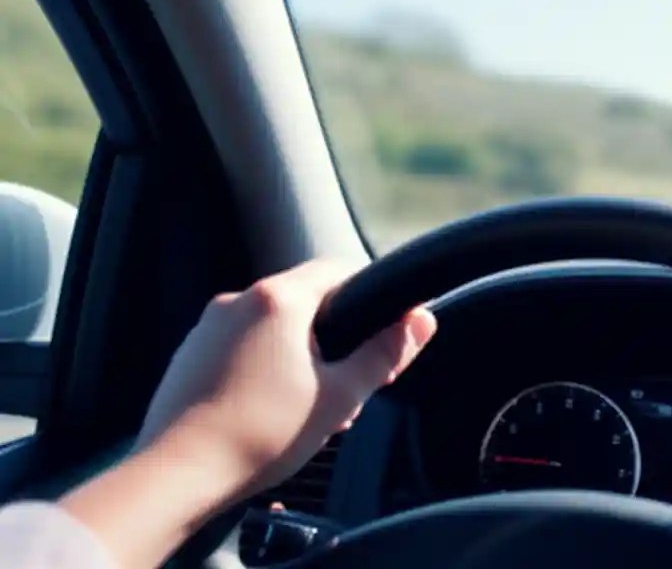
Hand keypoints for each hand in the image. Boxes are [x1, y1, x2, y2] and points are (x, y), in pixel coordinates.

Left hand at [137, 259, 436, 499]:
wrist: (178, 475)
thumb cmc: (262, 434)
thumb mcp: (340, 396)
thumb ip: (384, 354)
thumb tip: (421, 321)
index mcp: (278, 300)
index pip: (338, 270)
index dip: (369, 296)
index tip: (383, 332)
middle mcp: (237, 301)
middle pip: (304, 302)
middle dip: (332, 339)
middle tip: (346, 385)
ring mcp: (206, 328)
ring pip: (271, 327)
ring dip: (297, 356)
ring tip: (307, 407)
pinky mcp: (187, 355)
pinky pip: (239, 348)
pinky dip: (261, 368)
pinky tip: (268, 411)